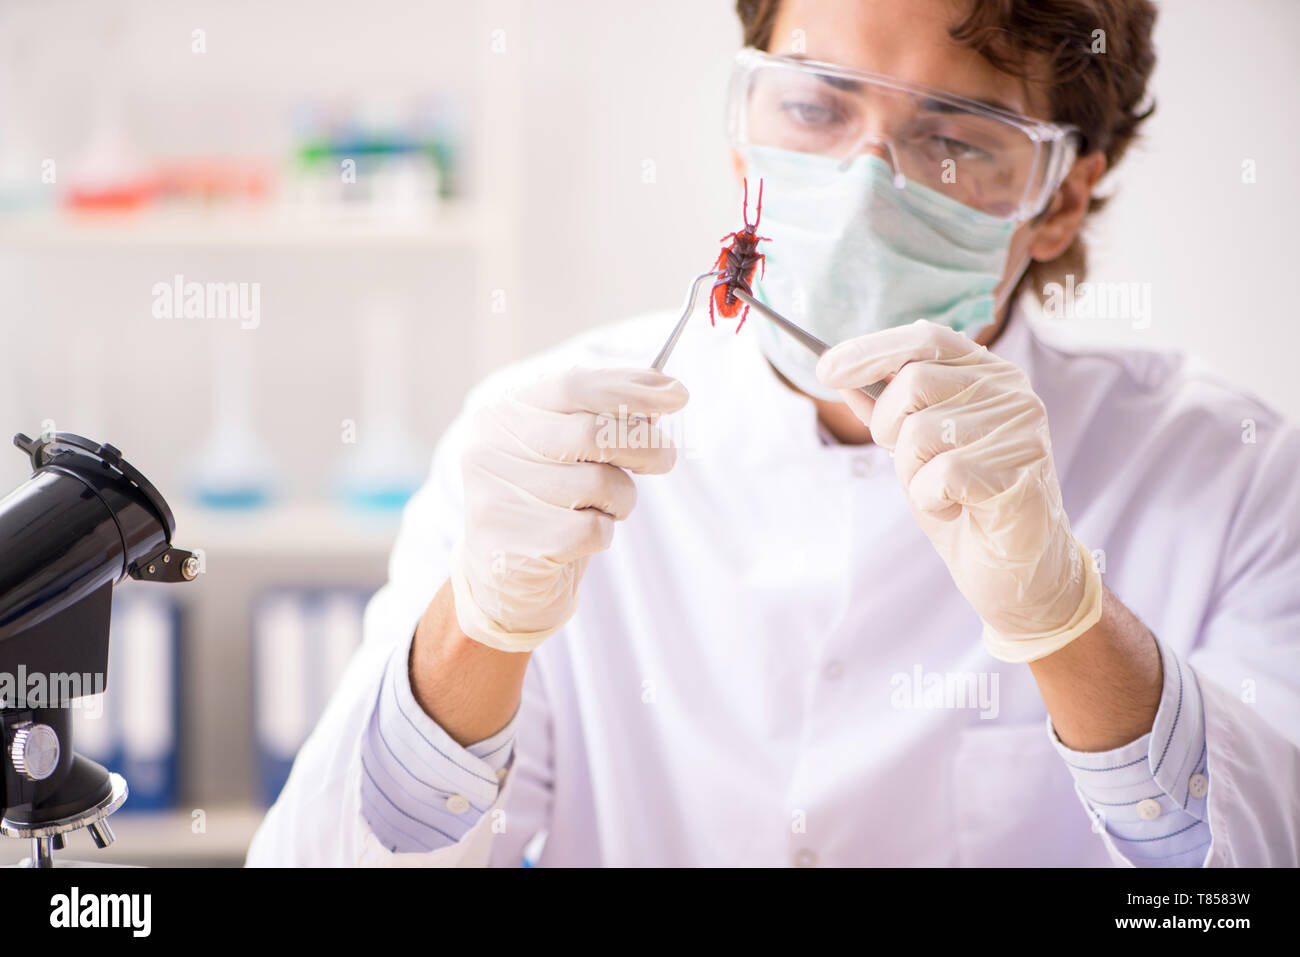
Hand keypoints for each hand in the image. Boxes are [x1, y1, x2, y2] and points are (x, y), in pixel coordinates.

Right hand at [450, 367, 687, 651]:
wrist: (504, 586)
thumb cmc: (547, 508)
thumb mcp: (568, 455)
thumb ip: (602, 420)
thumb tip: (663, 394)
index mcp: (502, 416)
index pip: (573, 387)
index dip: (631, 388)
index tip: (677, 394)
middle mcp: (489, 451)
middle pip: (592, 433)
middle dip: (645, 445)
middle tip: (665, 458)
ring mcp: (496, 499)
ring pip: (600, 483)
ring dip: (621, 499)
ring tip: (602, 510)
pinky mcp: (514, 547)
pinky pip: (594, 529)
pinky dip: (603, 534)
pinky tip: (578, 541)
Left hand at [816, 320, 1100, 661]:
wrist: (1012, 571)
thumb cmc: (962, 502)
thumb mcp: (912, 451)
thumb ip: (884, 409)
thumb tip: (839, 373)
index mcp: (987, 374)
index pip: (925, 339)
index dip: (872, 349)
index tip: (825, 368)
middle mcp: (1011, 392)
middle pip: (914, 383)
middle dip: (888, 428)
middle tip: (910, 463)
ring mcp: (1022, 431)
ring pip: (922, 433)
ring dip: (912, 473)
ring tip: (943, 491)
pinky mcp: (1022, 473)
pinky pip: (941, 474)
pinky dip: (931, 499)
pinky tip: (957, 509)